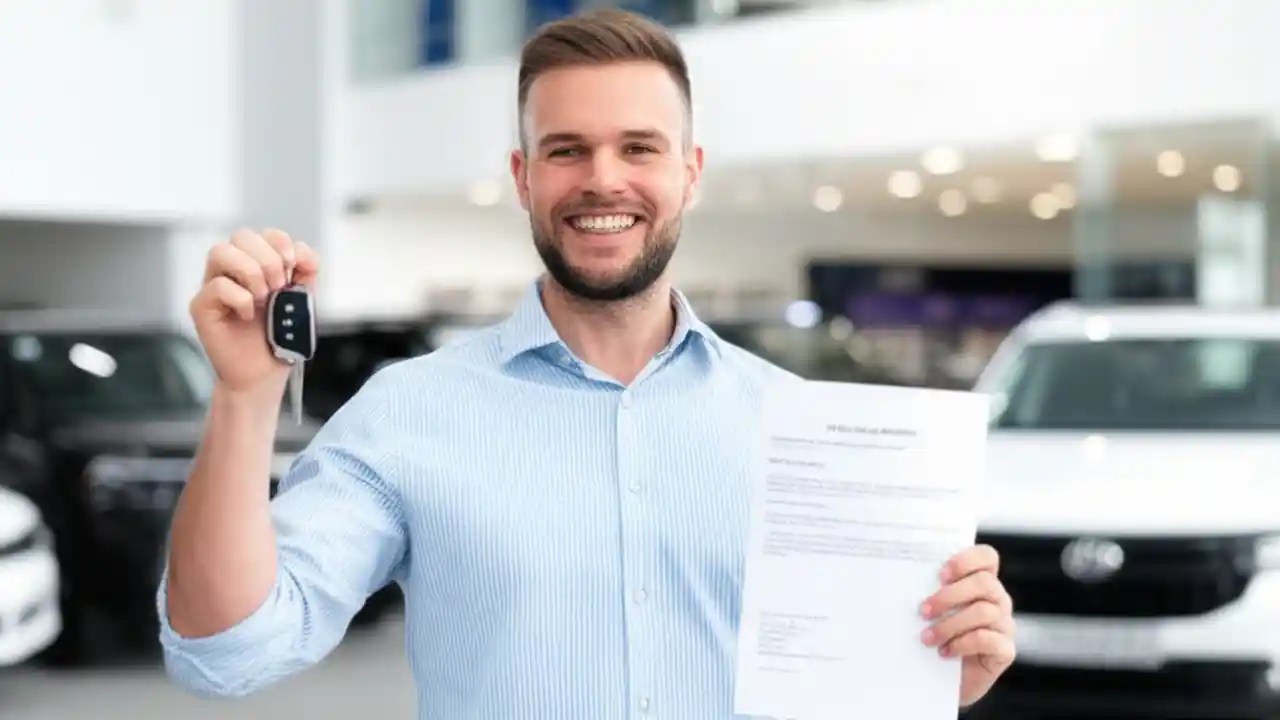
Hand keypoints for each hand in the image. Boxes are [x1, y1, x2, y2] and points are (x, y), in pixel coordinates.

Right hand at [189, 228, 318, 395]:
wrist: (263, 373)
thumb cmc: (278, 337)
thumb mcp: (301, 299)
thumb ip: (305, 271)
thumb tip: (303, 252)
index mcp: (256, 264)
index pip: (264, 233)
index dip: (281, 243)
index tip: (293, 266)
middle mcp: (231, 271)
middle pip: (241, 236)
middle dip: (268, 258)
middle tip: (279, 286)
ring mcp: (213, 286)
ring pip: (221, 252)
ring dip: (251, 272)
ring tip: (264, 297)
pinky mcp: (202, 306)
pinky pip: (217, 286)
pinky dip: (241, 299)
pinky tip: (249, 315)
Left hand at [919, 544, 1015, 707]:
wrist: (945, 678)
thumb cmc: (937, 636)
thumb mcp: (933, 611)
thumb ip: (929, 592)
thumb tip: (903, 580)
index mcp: (982, 582)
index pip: (987, 556)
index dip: (966, 560)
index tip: (941, 575)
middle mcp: (998, 599)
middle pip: (984, 583)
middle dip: (949, 596)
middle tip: (923, 610)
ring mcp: (1005, 624)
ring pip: (984, 612)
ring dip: (949, 624)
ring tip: (927, 638)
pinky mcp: (1005, 650)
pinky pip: (987, 639)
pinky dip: (961, 644)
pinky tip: (944, 652)